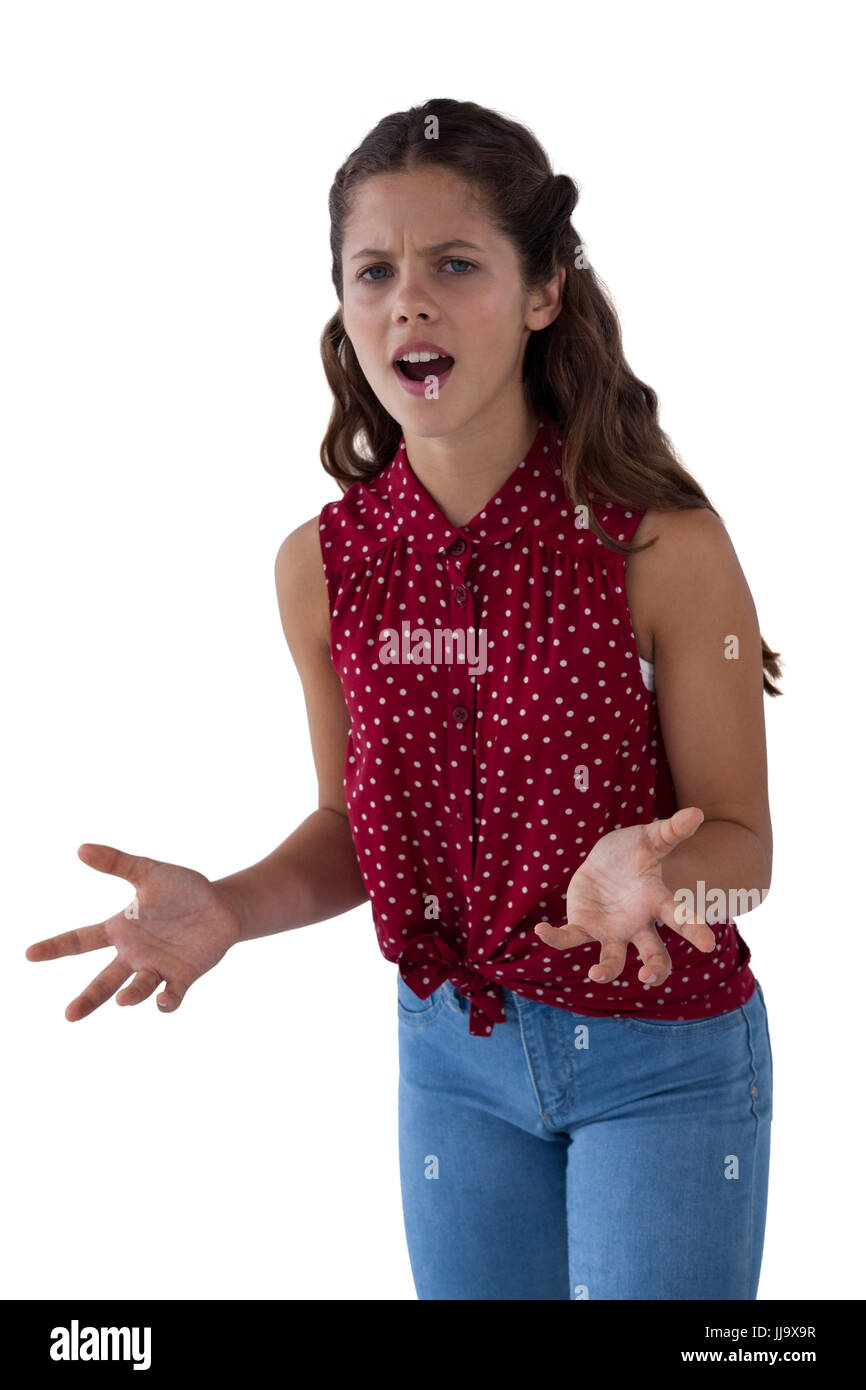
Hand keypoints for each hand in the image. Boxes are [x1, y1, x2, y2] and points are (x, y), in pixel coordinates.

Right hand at [25, 843, 244, 1019]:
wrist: (222, 905)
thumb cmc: (183, 889)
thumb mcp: (148, 872)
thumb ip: (117, 863)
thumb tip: (81, 848)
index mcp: (121, 930)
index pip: (81, 940)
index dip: (56, 947)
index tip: (29, 954)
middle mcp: (135, 954)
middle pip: (104, 981)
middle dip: (87, 999)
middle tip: (69, 1015)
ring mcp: (158, 967)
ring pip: (138, 989)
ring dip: (130, 996)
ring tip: (123, 1001)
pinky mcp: (183, 976)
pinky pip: (171, 995)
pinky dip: (166, 1001)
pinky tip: (163, 1000)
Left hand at [534, 807, 715, 985]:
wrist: (605, 860)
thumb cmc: (634, 851)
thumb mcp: (651, 837)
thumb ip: (672, 829)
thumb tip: (697, 811)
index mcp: (657, 901)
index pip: (680, 917)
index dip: (695, 931)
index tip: (708, 946)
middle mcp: (638, 924)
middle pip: (653, 953)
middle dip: (655, 968)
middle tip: (649, 977)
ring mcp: (611, 931)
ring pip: (613, 959)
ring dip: (607, 970)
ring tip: (596, 975)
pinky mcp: (585, 927)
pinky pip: (570, 938)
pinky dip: (556, 938)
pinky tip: (542, 930)